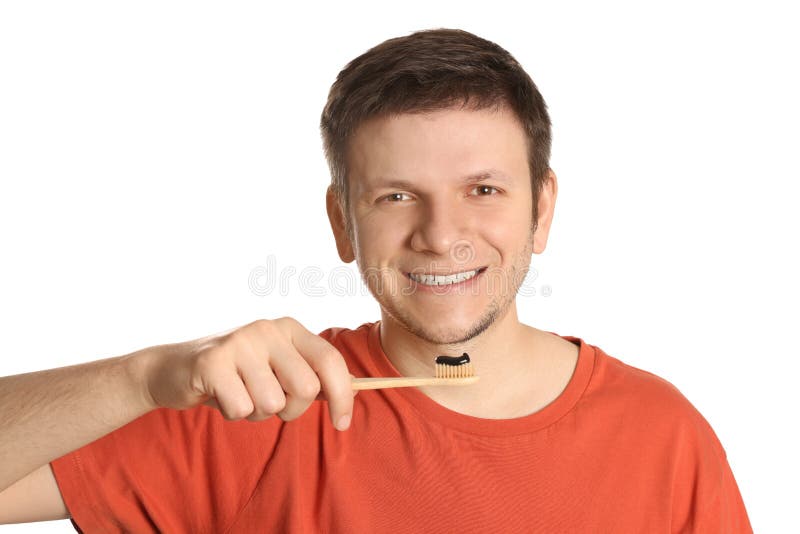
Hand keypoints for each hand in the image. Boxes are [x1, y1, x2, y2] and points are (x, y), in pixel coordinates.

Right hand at [140, 318, 353, 429]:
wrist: (174, 369)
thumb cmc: (236, 375)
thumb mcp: (278, 368)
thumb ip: (313, 375)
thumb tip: (356, 388)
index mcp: (289, 328)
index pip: (330, 360)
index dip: (343, 395)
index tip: (342, 423)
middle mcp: (267, 329)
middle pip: (306, 388)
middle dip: (291, 410)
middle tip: (268, 402)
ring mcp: (239, 342)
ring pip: (272, 403)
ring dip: (257, 413)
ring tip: (240, 396)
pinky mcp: (212, 362)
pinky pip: (242, 409)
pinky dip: (233, 413)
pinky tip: (220, 396)